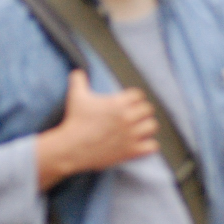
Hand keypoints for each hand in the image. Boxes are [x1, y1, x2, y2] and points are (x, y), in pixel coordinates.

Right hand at [36, 70, 158, 188]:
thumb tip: (78, 71)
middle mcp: (128, 117)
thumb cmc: (74, 121)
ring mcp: (131, 135)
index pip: (139, 95)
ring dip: (146, 127)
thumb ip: (79, 80)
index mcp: (119, 103)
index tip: (128, 104)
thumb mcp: (76, 96)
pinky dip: (148, 146)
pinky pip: (152, 146)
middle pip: (148, 109)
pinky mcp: (131, 151)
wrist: (70, 148)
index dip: (134, 99)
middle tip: (133, 117)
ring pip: (152, 126)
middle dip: (141, 112)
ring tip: (138, 129)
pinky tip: (140, 144)